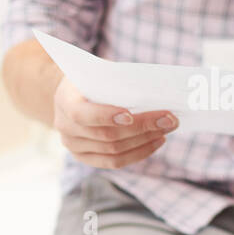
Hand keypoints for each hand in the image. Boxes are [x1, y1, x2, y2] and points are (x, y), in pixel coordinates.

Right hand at [52, 78, 176, 168]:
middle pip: (105, 135)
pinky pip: (114, 162)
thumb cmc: (93, 78)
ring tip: (167, 128)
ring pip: (113, 151)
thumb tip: (154, 91)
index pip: (81, 115)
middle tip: (169, 119)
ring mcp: (73, 146)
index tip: (130, 115)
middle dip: (141, 127)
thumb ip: (118, 80)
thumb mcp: (100, 71)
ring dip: (145, 140)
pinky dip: (139, 153)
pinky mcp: (86, 158)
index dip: (106, 116)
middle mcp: (64, 127)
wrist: (74, 94)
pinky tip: (156, 141)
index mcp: (64, 100)